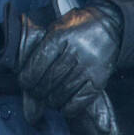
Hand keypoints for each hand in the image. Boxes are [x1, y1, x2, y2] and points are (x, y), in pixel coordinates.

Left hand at [0, 5, 122, 134]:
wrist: (110, 26)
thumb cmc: (76, 29)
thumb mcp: (55, 29)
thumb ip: (40, 49)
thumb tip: (23, 76)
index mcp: (59, 36)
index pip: (37, 64)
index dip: (27, 79)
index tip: (25, 83)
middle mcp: (74, 51)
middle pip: (49, 81)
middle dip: (38, 92)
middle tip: (36, 92)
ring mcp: (88, 66)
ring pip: (62, 93)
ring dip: (52, 101)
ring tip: (50, 98)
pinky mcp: (100, 78)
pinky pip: (80, 100)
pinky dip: (69, 108)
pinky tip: (64, 105)